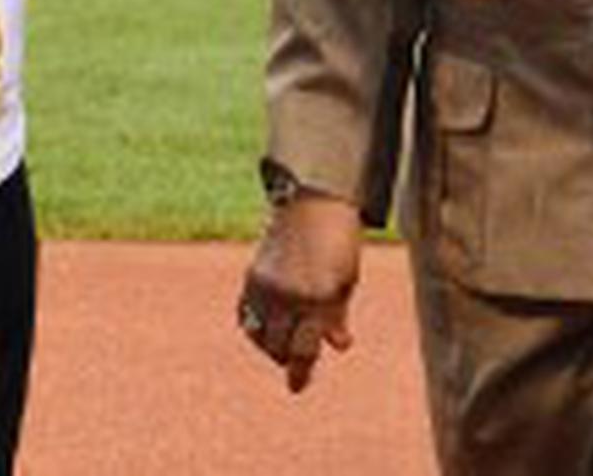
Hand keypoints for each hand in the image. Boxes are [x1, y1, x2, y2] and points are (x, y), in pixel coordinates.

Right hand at [238, 192, 363, 392]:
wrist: (315, 203)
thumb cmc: (340, 243)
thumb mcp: (346, 280)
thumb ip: (338, 316)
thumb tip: (339, 347)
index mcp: (318, 297)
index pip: (304, 349)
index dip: (301, 372)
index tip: (297, 388)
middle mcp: (288, 295)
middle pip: (279, 346)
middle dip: (289, 358)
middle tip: (299, 364)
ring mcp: (266, 286)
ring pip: (259, 334)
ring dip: (272, 344)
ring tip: (287, 343)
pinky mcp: (252, 276)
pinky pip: (246, 314)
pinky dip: (255, 326)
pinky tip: (269, 327)